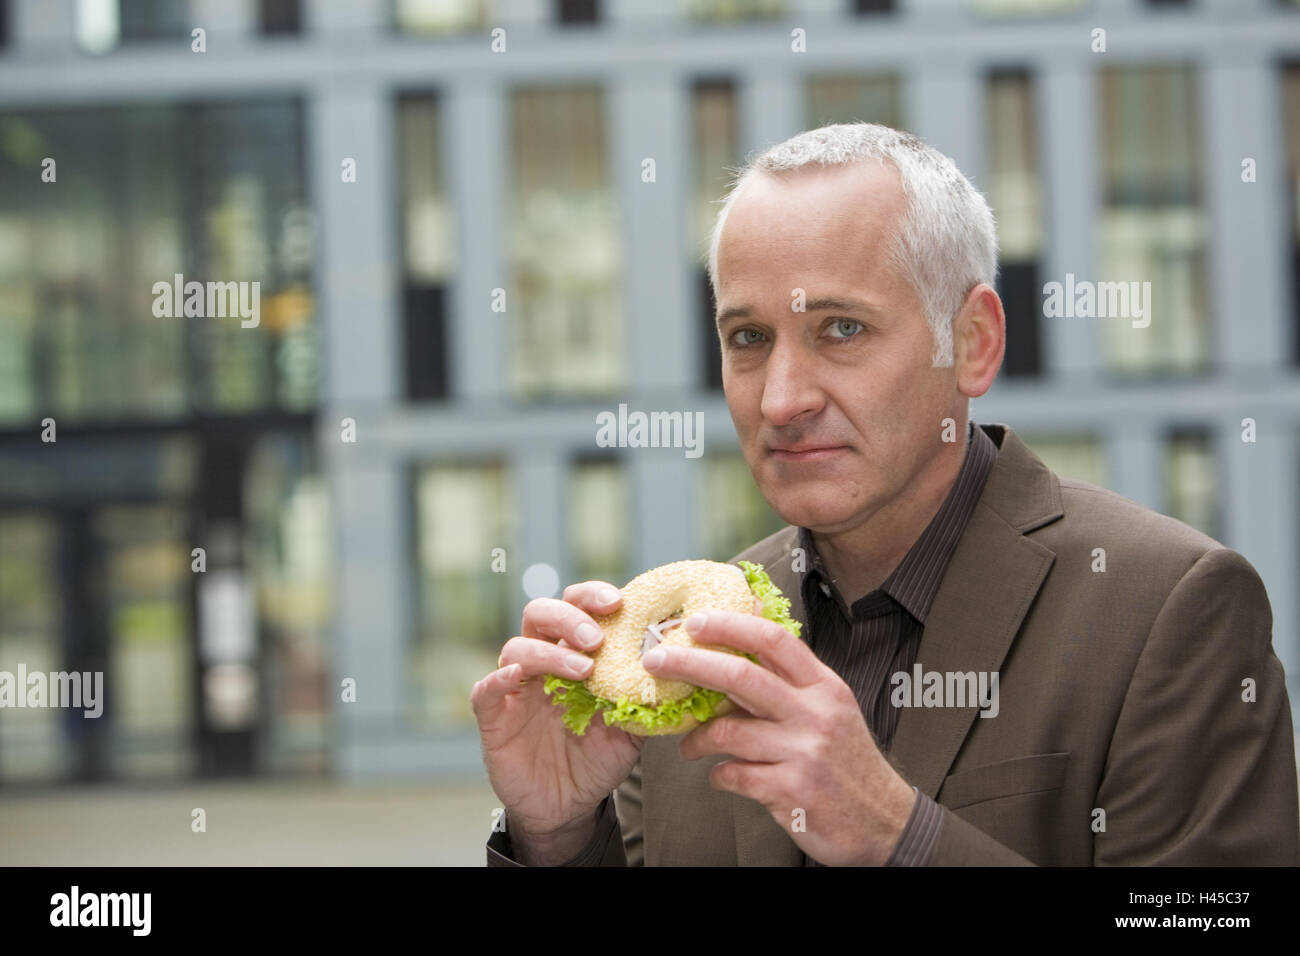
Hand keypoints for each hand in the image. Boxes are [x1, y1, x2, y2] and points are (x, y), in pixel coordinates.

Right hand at [472, 581, 644, 862]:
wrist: (568, 807)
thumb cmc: (598, 757)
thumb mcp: (631, 728)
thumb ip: (647, 699)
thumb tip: (678, 671)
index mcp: (574, 654)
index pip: (577, 607)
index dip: (592, 597)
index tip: (618, 602)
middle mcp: (542, 663)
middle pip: (540, 614)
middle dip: (569, 618)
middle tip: (596, 638)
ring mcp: (517, 689)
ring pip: (516, 648)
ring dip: (548, 653)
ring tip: (582, 670)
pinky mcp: (495, 718)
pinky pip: (485, 691)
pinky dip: (497, 680)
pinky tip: (514, 677)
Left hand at [641, 608, 916, 865]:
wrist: (884, 821)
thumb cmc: (847, 759)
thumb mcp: (830, 708)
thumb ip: (790, 679)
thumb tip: (741, 639)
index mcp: (824, 686)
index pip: (774, 641)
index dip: (730, 625)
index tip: (694, 621)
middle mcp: (815, 714)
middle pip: (742, 676)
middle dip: (690, 664)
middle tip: (655, 662)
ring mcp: (804, 753)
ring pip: (729, 730)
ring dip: (697, 737)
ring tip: (688, 745)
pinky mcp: (792, 791)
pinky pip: (735, 775)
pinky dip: (718, 774)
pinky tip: (718, 775)